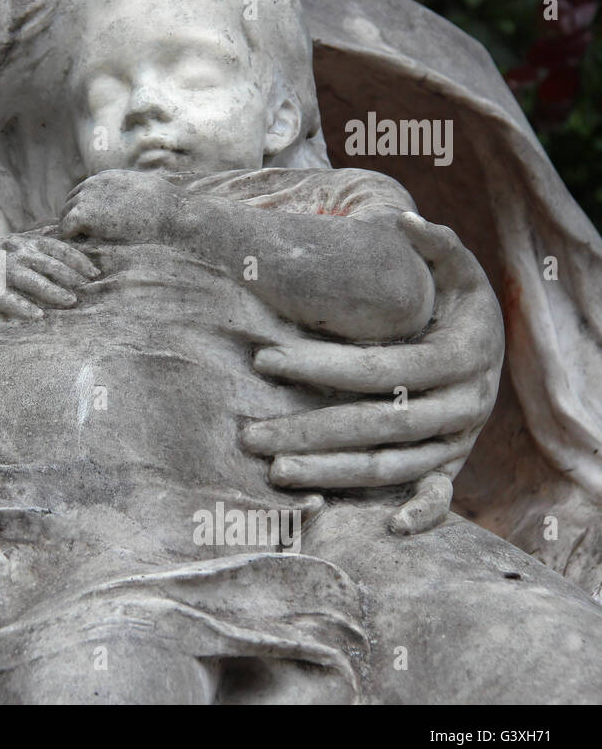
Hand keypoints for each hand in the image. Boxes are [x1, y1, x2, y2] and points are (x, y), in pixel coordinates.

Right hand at [0, 231, 98, 321]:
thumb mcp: (6, 244)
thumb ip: (32, 238)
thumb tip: (58, 228)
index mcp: (19, 243)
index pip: (53, 247)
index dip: (76, 259)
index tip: (94, 272)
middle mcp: (9, 254)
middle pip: (45, 263)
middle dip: (69, 276)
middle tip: (87, 289)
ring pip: (27, 279)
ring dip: (51, 290)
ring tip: (70, 302)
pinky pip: (4, 299)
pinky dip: (21, 307)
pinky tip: (37, 316)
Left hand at [58, 168, 186, 242]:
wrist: (172, 215)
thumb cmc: (166, 207)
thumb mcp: (144, 189)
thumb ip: (127, 193)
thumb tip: (130, 205)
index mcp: (105, 177)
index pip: (81, 192)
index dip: (83, 210)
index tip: (88, 226)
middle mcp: (92, 184)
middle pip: (69, 203)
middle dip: (74, 220)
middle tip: (81, 240)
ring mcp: (86, 199)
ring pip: (65, 216)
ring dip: (72, 231)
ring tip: (83, 247)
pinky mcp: (84, 215)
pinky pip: (65, 229)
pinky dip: (70, 239)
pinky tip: (83, 249)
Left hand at [239, 213, 501, 533]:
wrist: (497, 348)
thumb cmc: (457, 304)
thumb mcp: (458, 272)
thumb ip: (435, 245)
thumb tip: (403, 219)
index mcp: (457, 358)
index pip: (377, 367)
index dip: (320, 365)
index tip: (263, 358)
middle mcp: (461, 406)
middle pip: (377, 424)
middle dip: (311, 430)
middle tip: (251, 434)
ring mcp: (458, 441)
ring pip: (392, 466)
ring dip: (334, 475)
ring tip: (274, 472)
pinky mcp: (453, 466)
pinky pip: (439, 497)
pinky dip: (420, 514)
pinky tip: (387, 530)